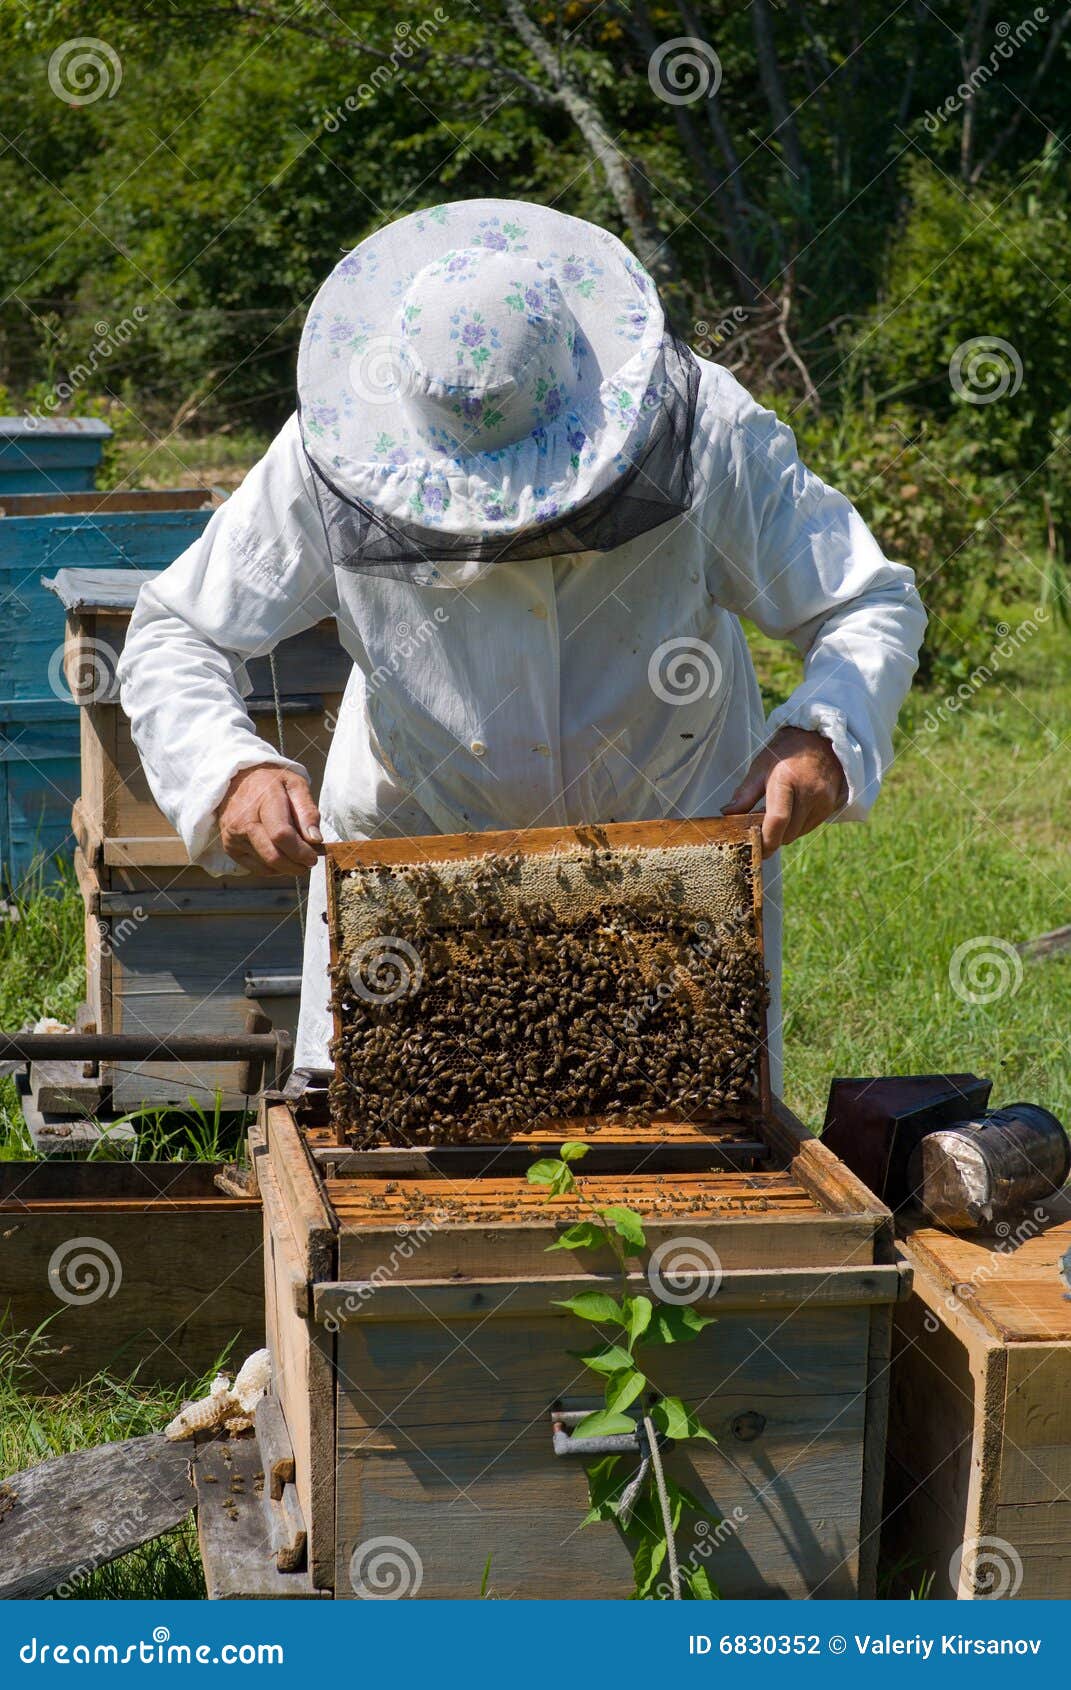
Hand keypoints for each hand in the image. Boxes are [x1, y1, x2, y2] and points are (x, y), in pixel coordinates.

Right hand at [217, 764, 321, 873]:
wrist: (237, 781)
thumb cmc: (271, 783)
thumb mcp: (295, 785)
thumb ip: (307, 811)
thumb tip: (315, 839)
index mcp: (264, 800)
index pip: (281, 834)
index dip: (301, 851)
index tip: (314, 857)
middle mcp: (244, 820)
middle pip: (273, 856)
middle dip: (296, 865)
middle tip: (309, 862)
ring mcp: (233, 836)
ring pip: (266, 866)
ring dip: (287, 867)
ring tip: (296, 855)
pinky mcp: (229, 847)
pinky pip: (256, 869)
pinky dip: (274, 868)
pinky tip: (280, 855)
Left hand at [721, 726, 846, 856]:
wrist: (820, 740)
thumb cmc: (785, 753)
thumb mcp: (760, 768)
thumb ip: (744, 794)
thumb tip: (727, 814)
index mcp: (786, 780)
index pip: (778, 819)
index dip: (766, 840)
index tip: (755, 851)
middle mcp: (808, 792)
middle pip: (788, 833)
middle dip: (772, 837)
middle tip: (758, 829)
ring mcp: (822, 800)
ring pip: (798, 833)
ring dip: (784, 832)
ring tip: (775, 814)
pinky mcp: (830, 806)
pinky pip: (808, 827)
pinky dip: (796, 826)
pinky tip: (790, 811)